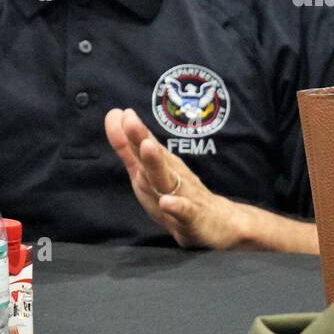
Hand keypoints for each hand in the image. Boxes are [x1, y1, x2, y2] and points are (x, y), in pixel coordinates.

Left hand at [104, 108, 249, 249]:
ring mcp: (184, 196)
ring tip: (147, 147)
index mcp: (160, 166)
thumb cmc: (180, 194)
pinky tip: (167, 202)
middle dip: (141, 138)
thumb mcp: (150, 172)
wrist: (218, 221)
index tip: (117, 112)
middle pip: (154, 156)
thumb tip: (115, 116)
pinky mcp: (194, 218)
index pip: (143, 145)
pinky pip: (185, 212)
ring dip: (156, 163)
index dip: (129, 131)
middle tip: (130, 120)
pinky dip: (177, 207)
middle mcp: (172, 176)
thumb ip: (129, 148)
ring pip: (167, 179)